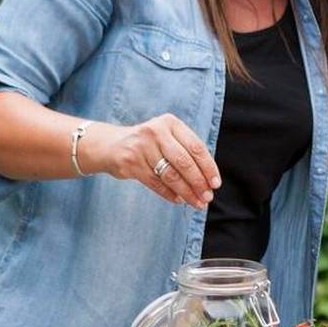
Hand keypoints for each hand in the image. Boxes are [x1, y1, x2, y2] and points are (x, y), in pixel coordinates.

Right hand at [80, 114, 220, 208]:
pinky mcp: (130, 163)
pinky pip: (155, 183)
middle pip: (184, 162)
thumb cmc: (149, 144)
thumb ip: (186, 152)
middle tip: (207, 197)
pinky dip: (169, 194)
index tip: (215, 184)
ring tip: (196, 202)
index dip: (208, 167)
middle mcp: (156, 132)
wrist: (111, 145)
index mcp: (170, 123)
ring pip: (170, 175)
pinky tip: (179, 200)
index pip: (196, 147)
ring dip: (186, 192)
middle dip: (198, 183)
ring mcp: (141, 147)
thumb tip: (208, 180)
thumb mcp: (167, 137)